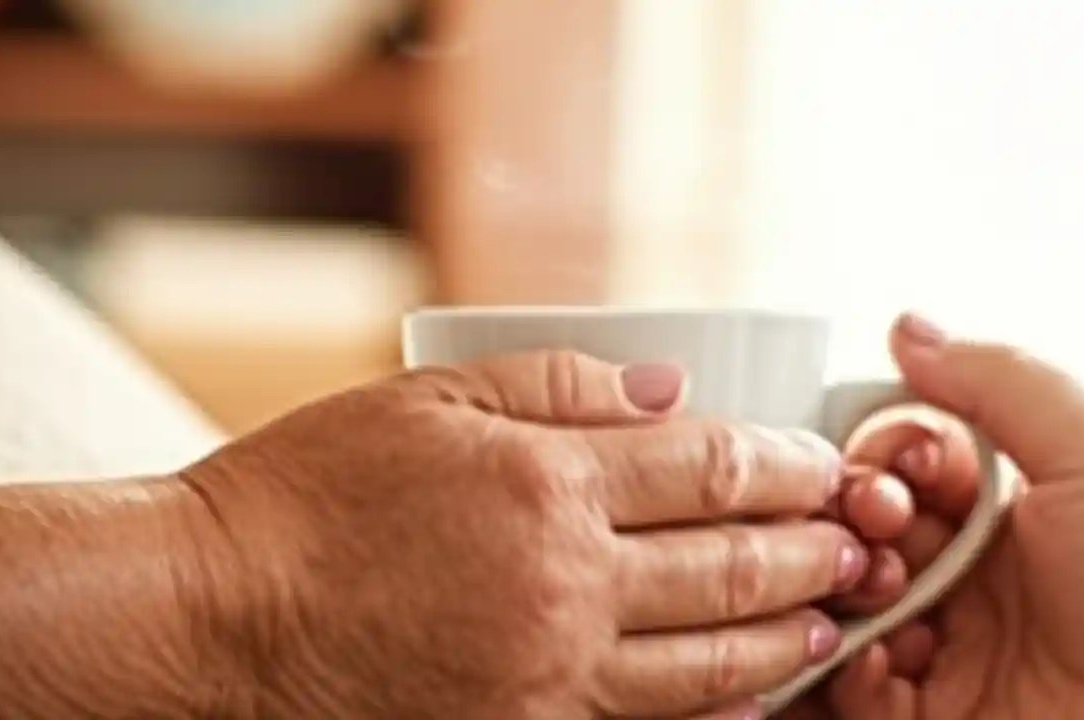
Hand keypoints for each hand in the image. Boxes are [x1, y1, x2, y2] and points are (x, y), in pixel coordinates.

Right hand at [181, 351, 915, 718]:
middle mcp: (563, 582)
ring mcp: (547, 669)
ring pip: (707, 659)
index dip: (783, 461)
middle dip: (810, 548)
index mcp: (546, 483)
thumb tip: (670, 388)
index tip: (822, 460)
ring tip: (833, 618)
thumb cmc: (316, 490)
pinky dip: (714, 710)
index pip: (709, 466)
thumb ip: (561, 384)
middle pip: (728, 564)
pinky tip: (754, 698)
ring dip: (786, 635)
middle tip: (858, 540)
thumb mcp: (431, 398)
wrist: (225, 610)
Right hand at [779, 314, 1083, 719]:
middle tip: (883, 536)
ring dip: (840, 592)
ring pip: (840, 606)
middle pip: (855, 534)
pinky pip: (847, 692)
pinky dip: (843, 672)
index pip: (894, 466)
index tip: (897, 473)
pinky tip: (880, 657)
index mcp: (995, 507)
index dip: (878, 462)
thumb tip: (911, 330)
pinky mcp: (925, 716)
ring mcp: (942, 646)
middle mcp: (961, 573)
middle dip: (852, 525)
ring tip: (883, 596)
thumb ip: (1001, 382)